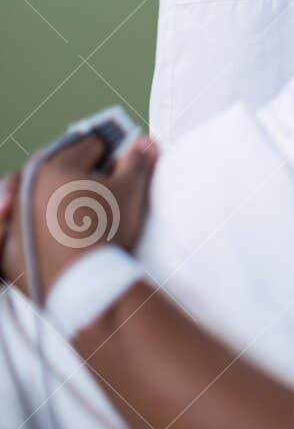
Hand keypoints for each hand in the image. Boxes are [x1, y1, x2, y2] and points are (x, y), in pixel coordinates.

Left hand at [0, 134, 157, 302]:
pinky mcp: (8, 247)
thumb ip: (136, 162)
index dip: (106, 151)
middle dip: (70, 164)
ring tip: (58, 193)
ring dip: (40, 187)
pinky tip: (19, 217)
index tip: (114, 156)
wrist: (84, 285)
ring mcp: (15, 217)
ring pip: (24, 190)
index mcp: (57, 166)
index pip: (87, 147)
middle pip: (52, 164)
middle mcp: (29, 185)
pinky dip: (11, 220)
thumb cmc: (106, 232)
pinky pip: (7, 227)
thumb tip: (146, 143)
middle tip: (91, 171)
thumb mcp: (129, 192)